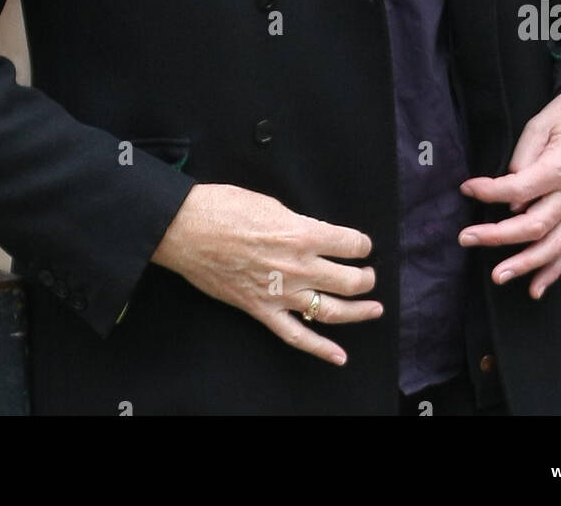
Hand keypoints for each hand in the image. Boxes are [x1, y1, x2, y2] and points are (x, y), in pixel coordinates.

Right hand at [150, 183, 381, 364]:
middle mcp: (298, 266)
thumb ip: (298, 224)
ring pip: (332, 310)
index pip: (350, 243)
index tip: (362, 245)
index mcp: (302, 233)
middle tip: (368, 275)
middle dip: (365, 278)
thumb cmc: (224, 207)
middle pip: (349, 280)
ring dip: (359, 310)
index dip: (361, 244)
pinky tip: (339, 356)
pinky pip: (296, 335)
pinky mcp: (262, 310)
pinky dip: (320, 349)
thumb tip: (314, 235)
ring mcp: (281, 292)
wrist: (187, 229)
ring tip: (373, 308)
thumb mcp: (271, 204)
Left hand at [457, 90, 560, 298]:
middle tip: (468, 238)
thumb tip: (508, 189)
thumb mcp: (542, 123)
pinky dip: (553, 272)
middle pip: (533, 225)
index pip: (518, 189)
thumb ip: (523, 156)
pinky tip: (535, 288)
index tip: (468, 188)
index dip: (489, 191)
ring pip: (553, 246)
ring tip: (499, 276)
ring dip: (525, 265)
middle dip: (497, 236)